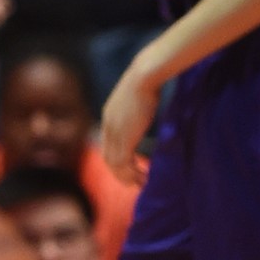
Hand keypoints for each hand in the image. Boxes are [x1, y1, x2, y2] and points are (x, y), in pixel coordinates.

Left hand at [99, 68, 159, 187]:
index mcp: (109, 115)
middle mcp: (108, 126)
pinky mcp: (124, 139)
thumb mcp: (138, 92)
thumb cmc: (148, 76)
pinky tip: (144, 178)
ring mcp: (115, 134)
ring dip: (126, 176)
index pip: (108, 143)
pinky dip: (132, 174)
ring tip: (140, 184)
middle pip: (108, 156)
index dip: (117, 155)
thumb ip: (139, 100)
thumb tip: (151, 95)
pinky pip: (124, 164)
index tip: (129, 164)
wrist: (144, 75)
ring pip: (115, 164)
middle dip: (119, 171)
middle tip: (132, 181)